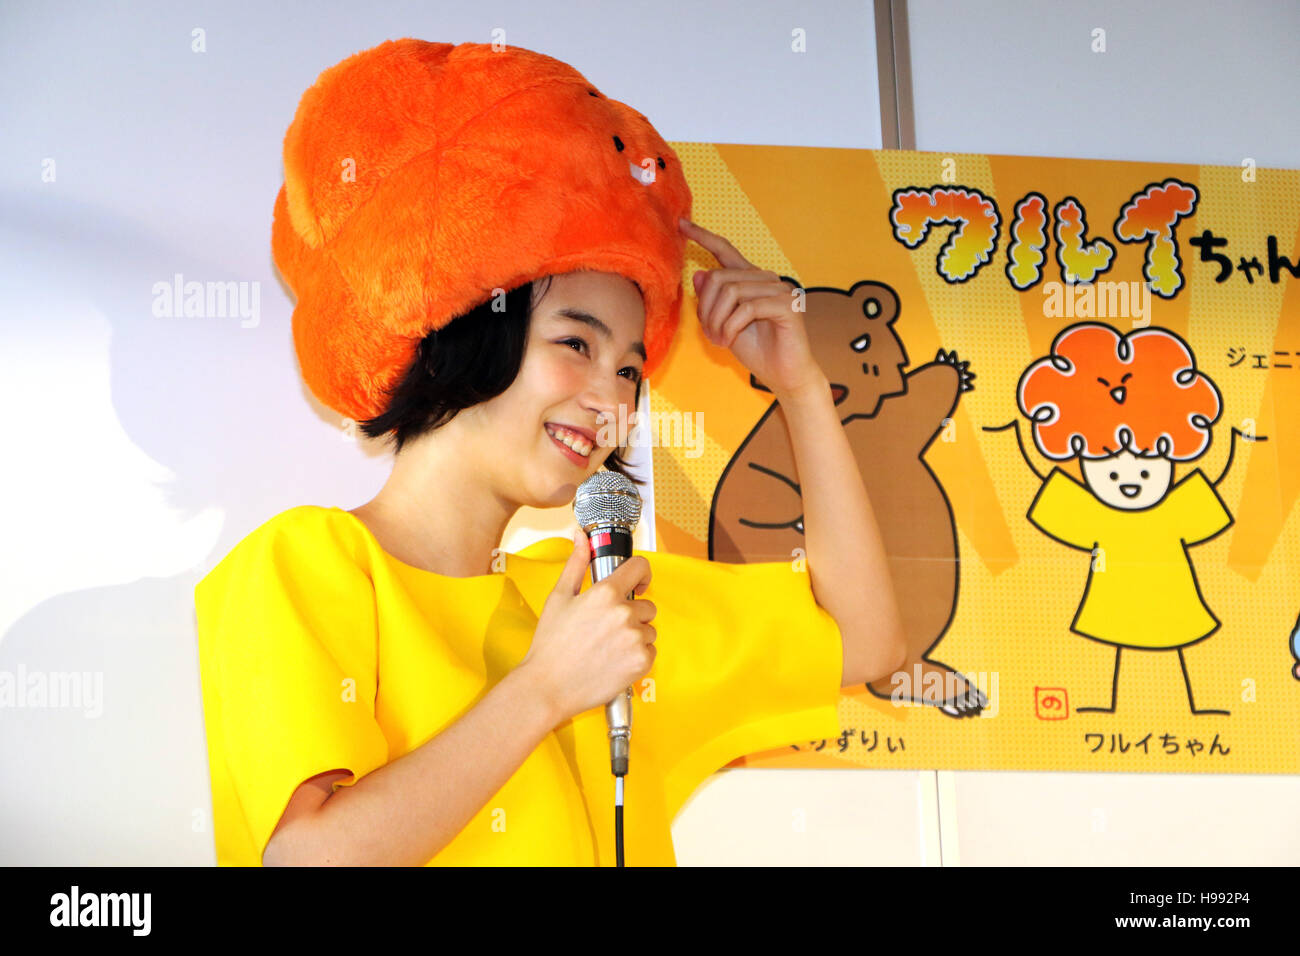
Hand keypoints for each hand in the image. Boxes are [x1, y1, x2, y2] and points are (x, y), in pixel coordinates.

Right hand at [516, 531, 656, 722]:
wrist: (548, 686)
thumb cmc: (550, 644)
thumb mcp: (558, 598)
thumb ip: (576, 564)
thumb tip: (581, 537)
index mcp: (605, 593)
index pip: (640, 568)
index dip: (641, 574)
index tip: (639, 583)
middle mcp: (624, 614)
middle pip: (647, 605)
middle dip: (632, 613)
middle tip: (607, 628)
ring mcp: (635, 639)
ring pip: (649, 630)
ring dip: (635, 636)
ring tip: (608, 647)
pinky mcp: (641, 662)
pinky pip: (650, 651)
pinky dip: (637, 656)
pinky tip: (614, 661)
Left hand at [679, 217, 824, 396]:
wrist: (784, 375)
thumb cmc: (757, 351)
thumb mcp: (723, 324)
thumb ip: (712, 300)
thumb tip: (698, 273)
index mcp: (751, 280)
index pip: (725, 251)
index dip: (703, 237)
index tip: (681, 225)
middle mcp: (766, 279)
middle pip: (719, 277)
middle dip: (705, 309)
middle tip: (709, 334)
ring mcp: (780, 289)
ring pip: (731, 292)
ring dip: (717, 321)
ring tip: (719, 340)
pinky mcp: (787, 305)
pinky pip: (746, 308)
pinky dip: (731, 327)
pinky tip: (729, 340)